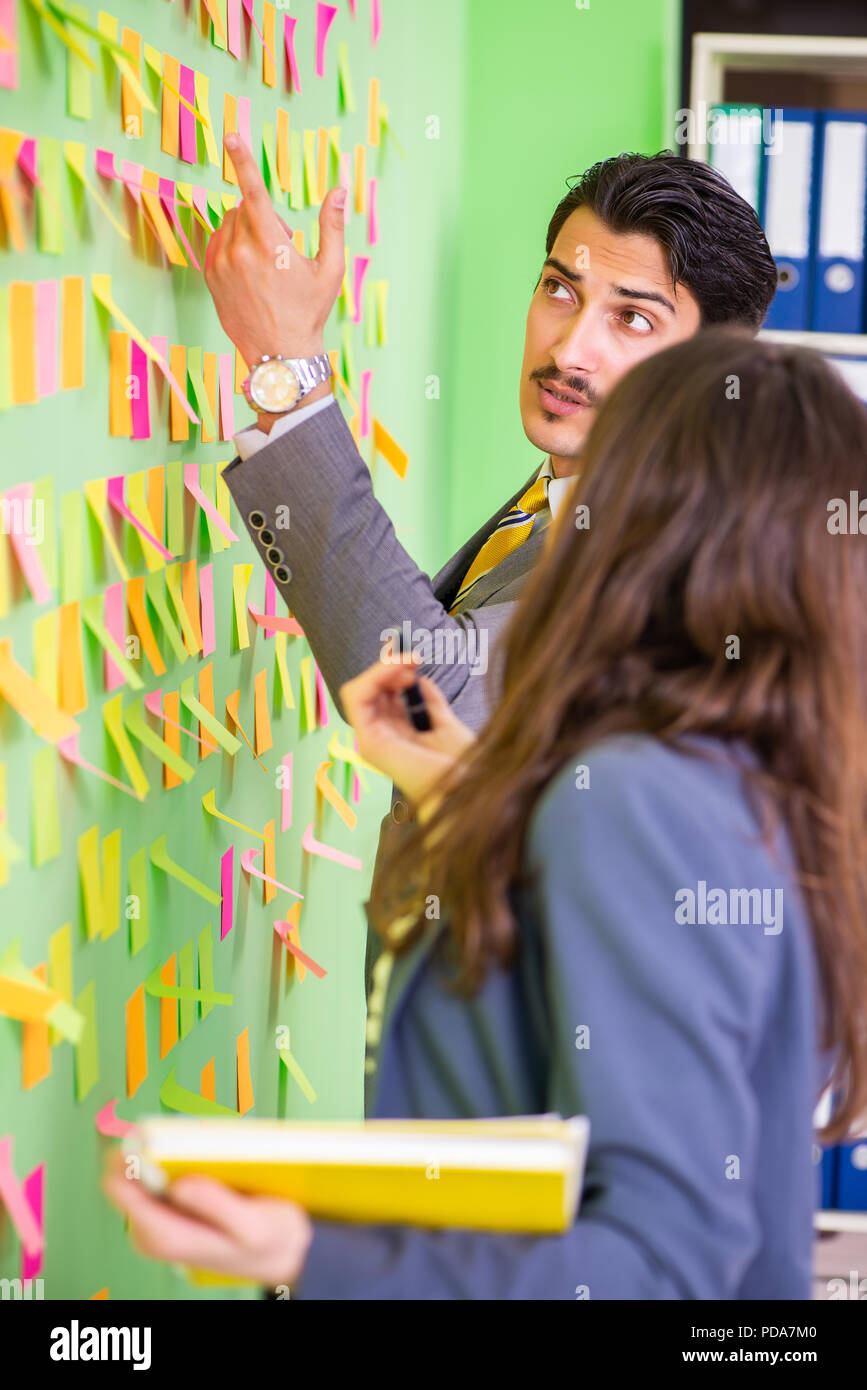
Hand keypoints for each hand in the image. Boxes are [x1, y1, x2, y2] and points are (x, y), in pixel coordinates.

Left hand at [101, 1146, 312, 1290]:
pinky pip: (158, 1175)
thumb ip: (217, 1206)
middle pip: (126, 1174)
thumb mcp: (253, 1227)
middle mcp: (152, 1231)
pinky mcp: (169, 1211)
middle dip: (151, 1148)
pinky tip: (206, 1154)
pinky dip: (176, 1159)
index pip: (119, 1186)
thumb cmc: (268, 1240)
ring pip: (141, 1172)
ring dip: (167, 1151)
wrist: (279, 1254)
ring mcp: (158, 1221)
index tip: (153, 1131)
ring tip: (204, 1146)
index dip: (130, 1152)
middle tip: (187, 1135)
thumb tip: (179, 1183)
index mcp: (166, 1236)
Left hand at [204, 133, 345, 366]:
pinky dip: (232, 246)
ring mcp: (221, 265)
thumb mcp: (330, 271)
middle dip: (263, 218)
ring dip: (246, 231)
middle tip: (283, 250)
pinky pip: (217, 243)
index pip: (254, 192)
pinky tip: (250, 271)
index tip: (231, 135)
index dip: (243, 160)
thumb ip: (332, 226)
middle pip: (245, 209)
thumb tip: (340, 189)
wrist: (279, 356)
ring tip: (266, 266)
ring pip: (229, 225)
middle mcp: (241, 252)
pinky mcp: (211, 277)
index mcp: (271, 246)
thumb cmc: (308, 313)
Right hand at [339, 653, 476, 807]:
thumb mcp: (446, 723)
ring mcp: (371, 741)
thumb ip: (431, 702)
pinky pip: (357, 699)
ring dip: (382, 668)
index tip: (416, 661)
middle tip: (414, 658)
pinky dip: (375, 677)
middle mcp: (379, 737)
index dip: (392, 672)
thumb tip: (422, 680)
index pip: (379, 695)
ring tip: (410, 663)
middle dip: (387, 665)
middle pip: (367, 690)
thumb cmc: (462, 765)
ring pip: (357, 690)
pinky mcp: (371, 742)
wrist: (468, 789)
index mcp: (395, 734)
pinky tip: (401, 673)